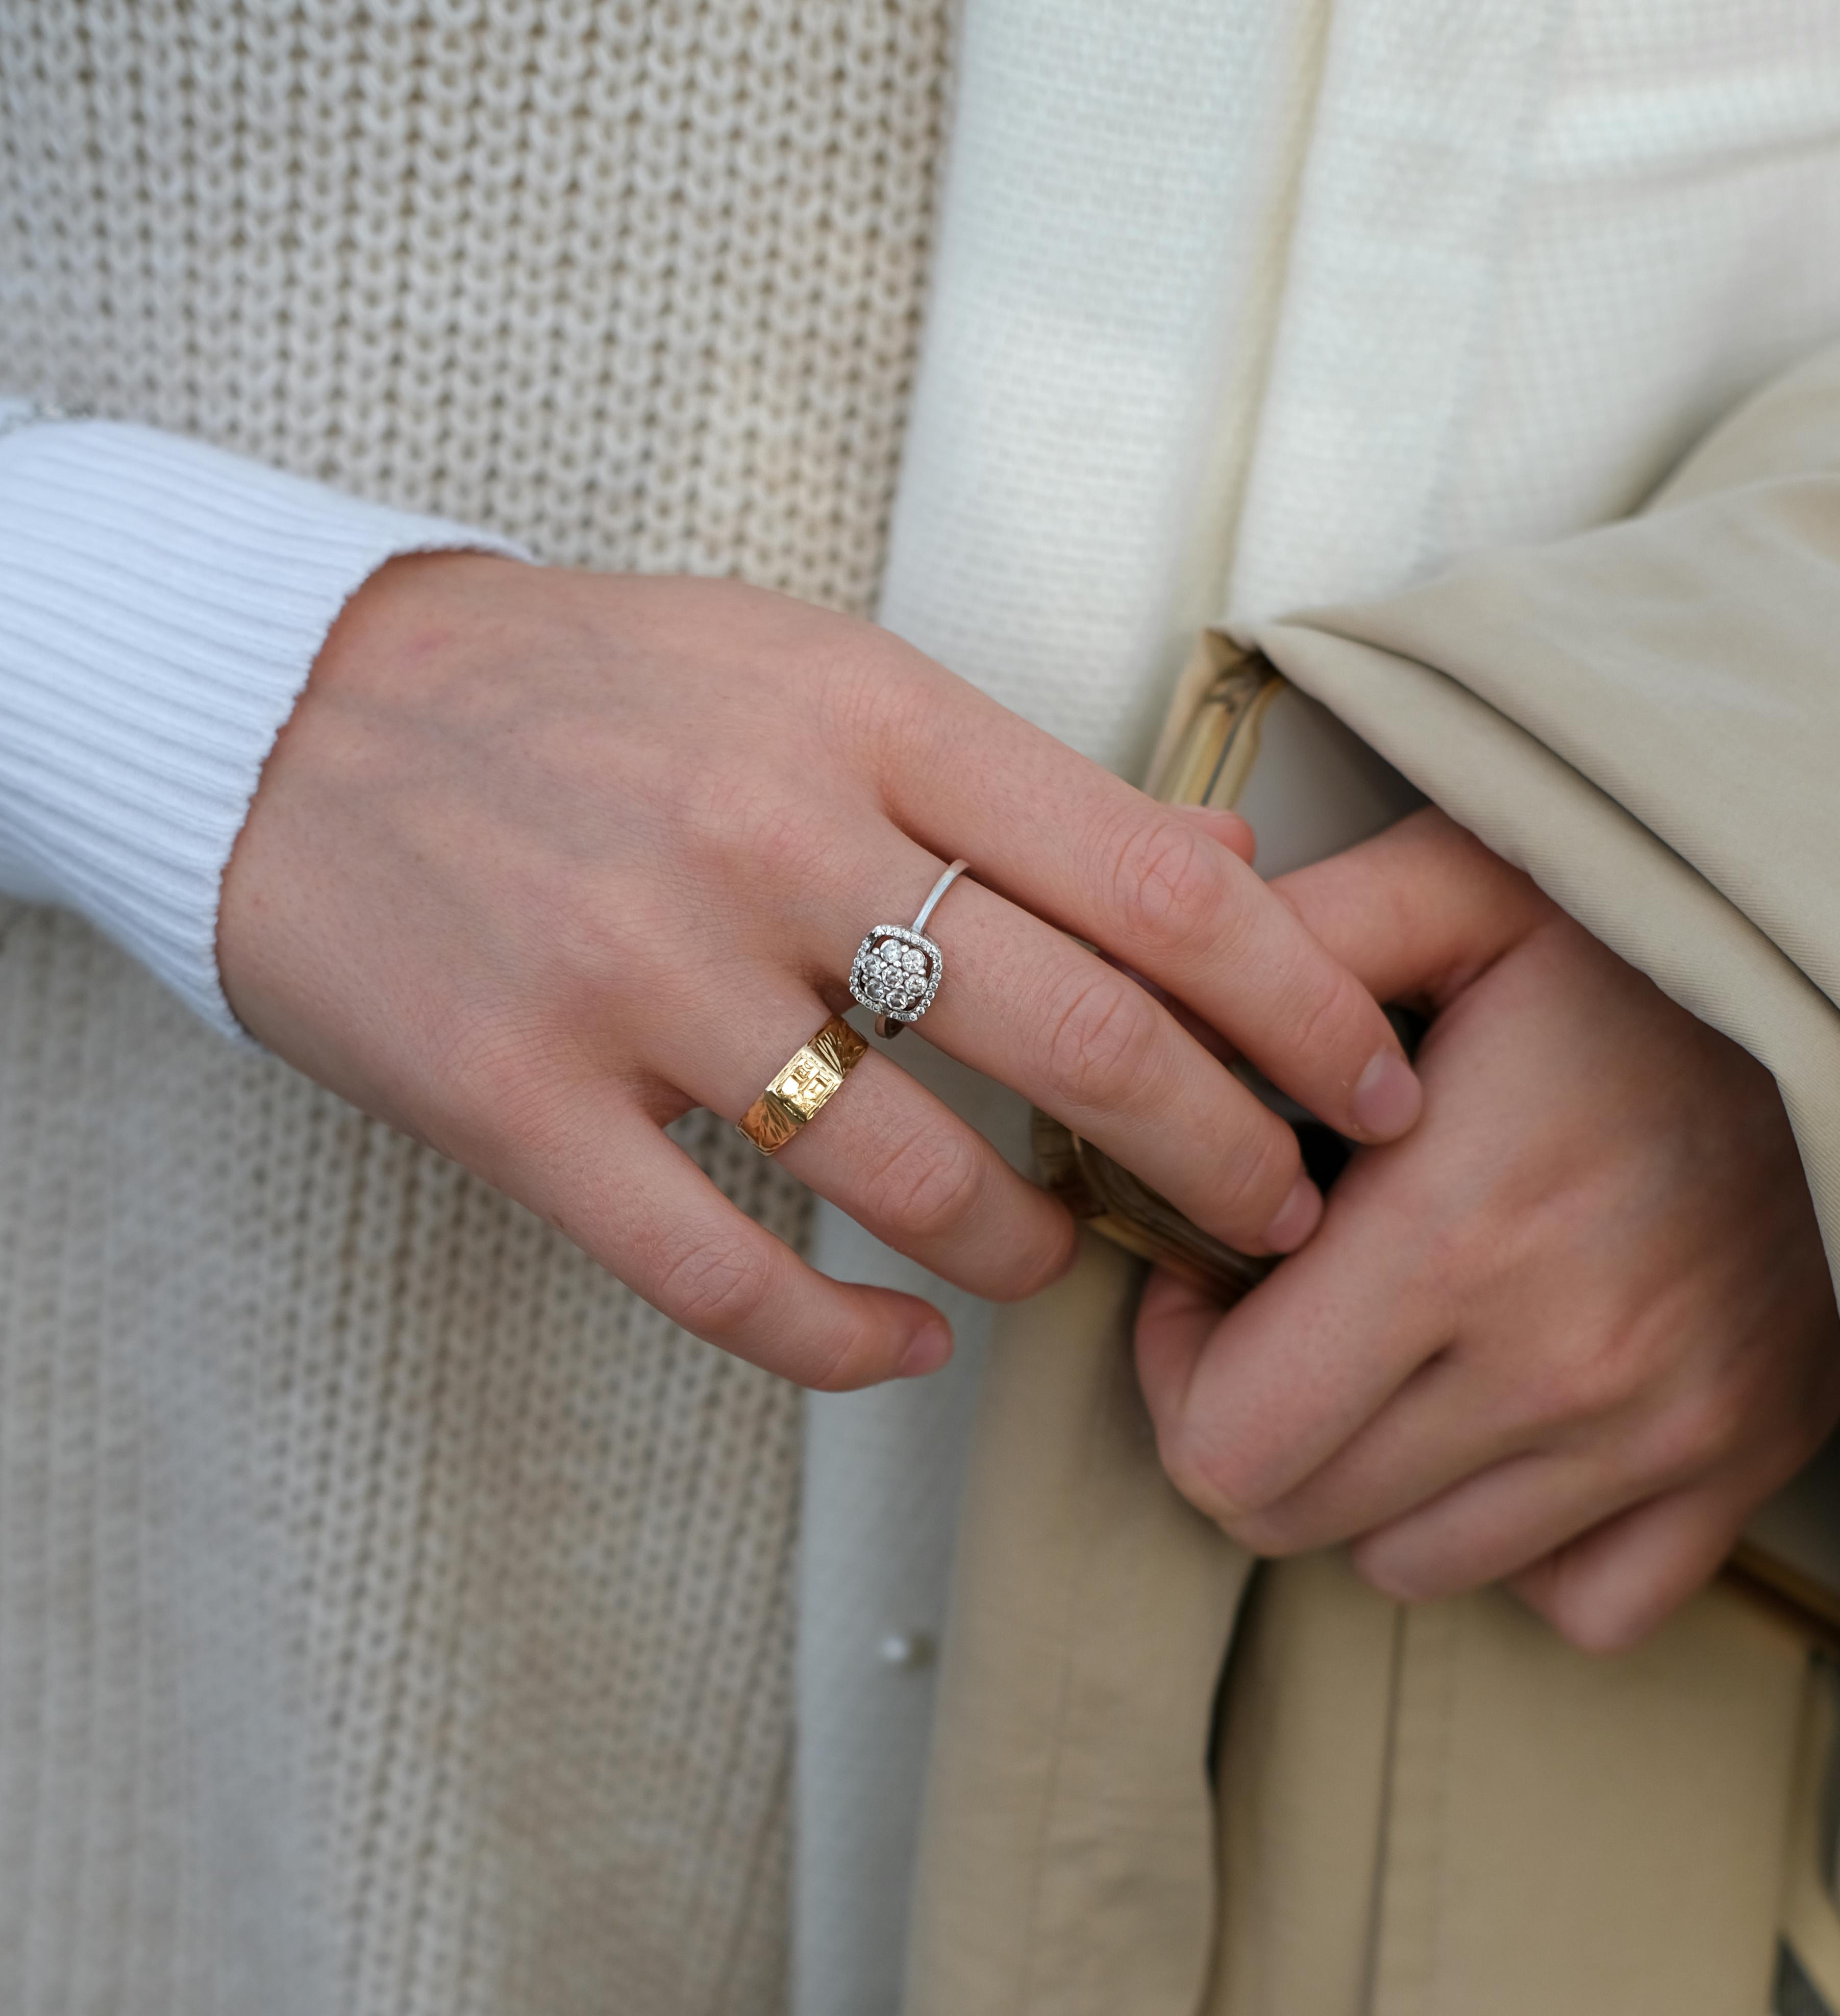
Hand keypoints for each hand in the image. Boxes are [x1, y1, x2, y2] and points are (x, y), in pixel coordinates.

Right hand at [217, 557, 1419, 1388]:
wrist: (287, 716)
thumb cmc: (585, 697)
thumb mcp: (800, 666)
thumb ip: (990, 778)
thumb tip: (1217, 896)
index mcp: (862, 711)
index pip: (1157, 878)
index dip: (1301, 1006)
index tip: (1376, 1084)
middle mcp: (766, 836)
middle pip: (1081, 1039)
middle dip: (1224, 1157)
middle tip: (1280, 1218)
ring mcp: (636, 979)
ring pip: (916, 1177)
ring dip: (1033, 1253)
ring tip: (1065, 1265)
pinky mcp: (522, 1108)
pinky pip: (725, 1278)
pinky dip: (846, 1343)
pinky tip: (908, 1349)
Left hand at [1137, 814, 1839, 1651]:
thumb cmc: (1650, 942)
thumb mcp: (1468, 882)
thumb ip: (1303, 936)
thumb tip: (1156, 996)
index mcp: (1458, 1235)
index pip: (1225, 1441)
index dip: (1176, 1373)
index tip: (1208, 1287)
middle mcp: (1556, 1365)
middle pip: (1296, 1516)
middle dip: (1253, 1422)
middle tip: (1287, 1320)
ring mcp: (1657, 1433)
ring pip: (1416, 1567)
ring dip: (1373, 1483)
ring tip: (1400, 1361)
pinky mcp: (1737, 1464)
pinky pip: (1581, 1604)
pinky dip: (1525, 1551)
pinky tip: (1512, 1437)